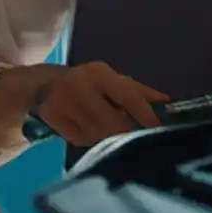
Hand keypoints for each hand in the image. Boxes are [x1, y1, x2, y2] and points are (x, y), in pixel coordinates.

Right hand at [35, 62, 168, 147]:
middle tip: (135, 139)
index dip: (145, 114)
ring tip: (110, 132)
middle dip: (127, 134)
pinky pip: (82, 139)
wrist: (43, 85)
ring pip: (98, 134)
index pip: (128, 96)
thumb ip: (139, 93)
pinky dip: (90, 140)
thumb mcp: (113, 81)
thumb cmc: (89, 83)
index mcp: (99, 73)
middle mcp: (79, 85)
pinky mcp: (52, 118)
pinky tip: (89, 131)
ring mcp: (62, 102)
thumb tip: (169, 104)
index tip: (157, 129)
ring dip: (108, 138)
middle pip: (113, 123)